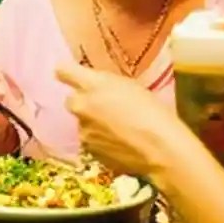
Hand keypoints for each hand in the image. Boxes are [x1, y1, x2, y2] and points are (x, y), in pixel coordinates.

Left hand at [56, 64, 189, 176]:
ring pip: (83, 123)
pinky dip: (101, 142)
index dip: (68, 73)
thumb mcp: (129, 86)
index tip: (72, 76)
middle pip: (72, 100)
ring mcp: (83, 131)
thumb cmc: (152, 111)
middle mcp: (81, 106)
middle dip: (84, 103)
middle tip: (106, 107)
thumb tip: (95, 87)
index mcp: (91, 84)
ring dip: (94, 124)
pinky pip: (91, 142)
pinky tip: (121, 144)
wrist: (160, 148)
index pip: (63, 71)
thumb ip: (105, 84)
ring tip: (120, 129)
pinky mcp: (89, 152)